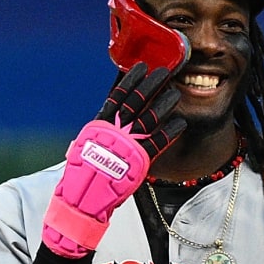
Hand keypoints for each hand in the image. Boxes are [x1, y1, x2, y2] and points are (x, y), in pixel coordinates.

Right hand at [42, 63, 186, 257]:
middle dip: (151, 86)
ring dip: (164, 104)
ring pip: (149, 118)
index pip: (117, 96)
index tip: (141, 66)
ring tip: (177, 92)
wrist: (82, 197)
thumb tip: (107, 115)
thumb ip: (101, 129)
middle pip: (136, 102)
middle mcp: (114, 130)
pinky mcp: (138, 161)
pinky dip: (170, 131)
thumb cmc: (83, 172)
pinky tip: (181, 121)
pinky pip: (158, 142)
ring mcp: (127, 144)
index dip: (130, 80)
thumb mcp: (86, 144)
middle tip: (165, 71)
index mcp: (100, 124)